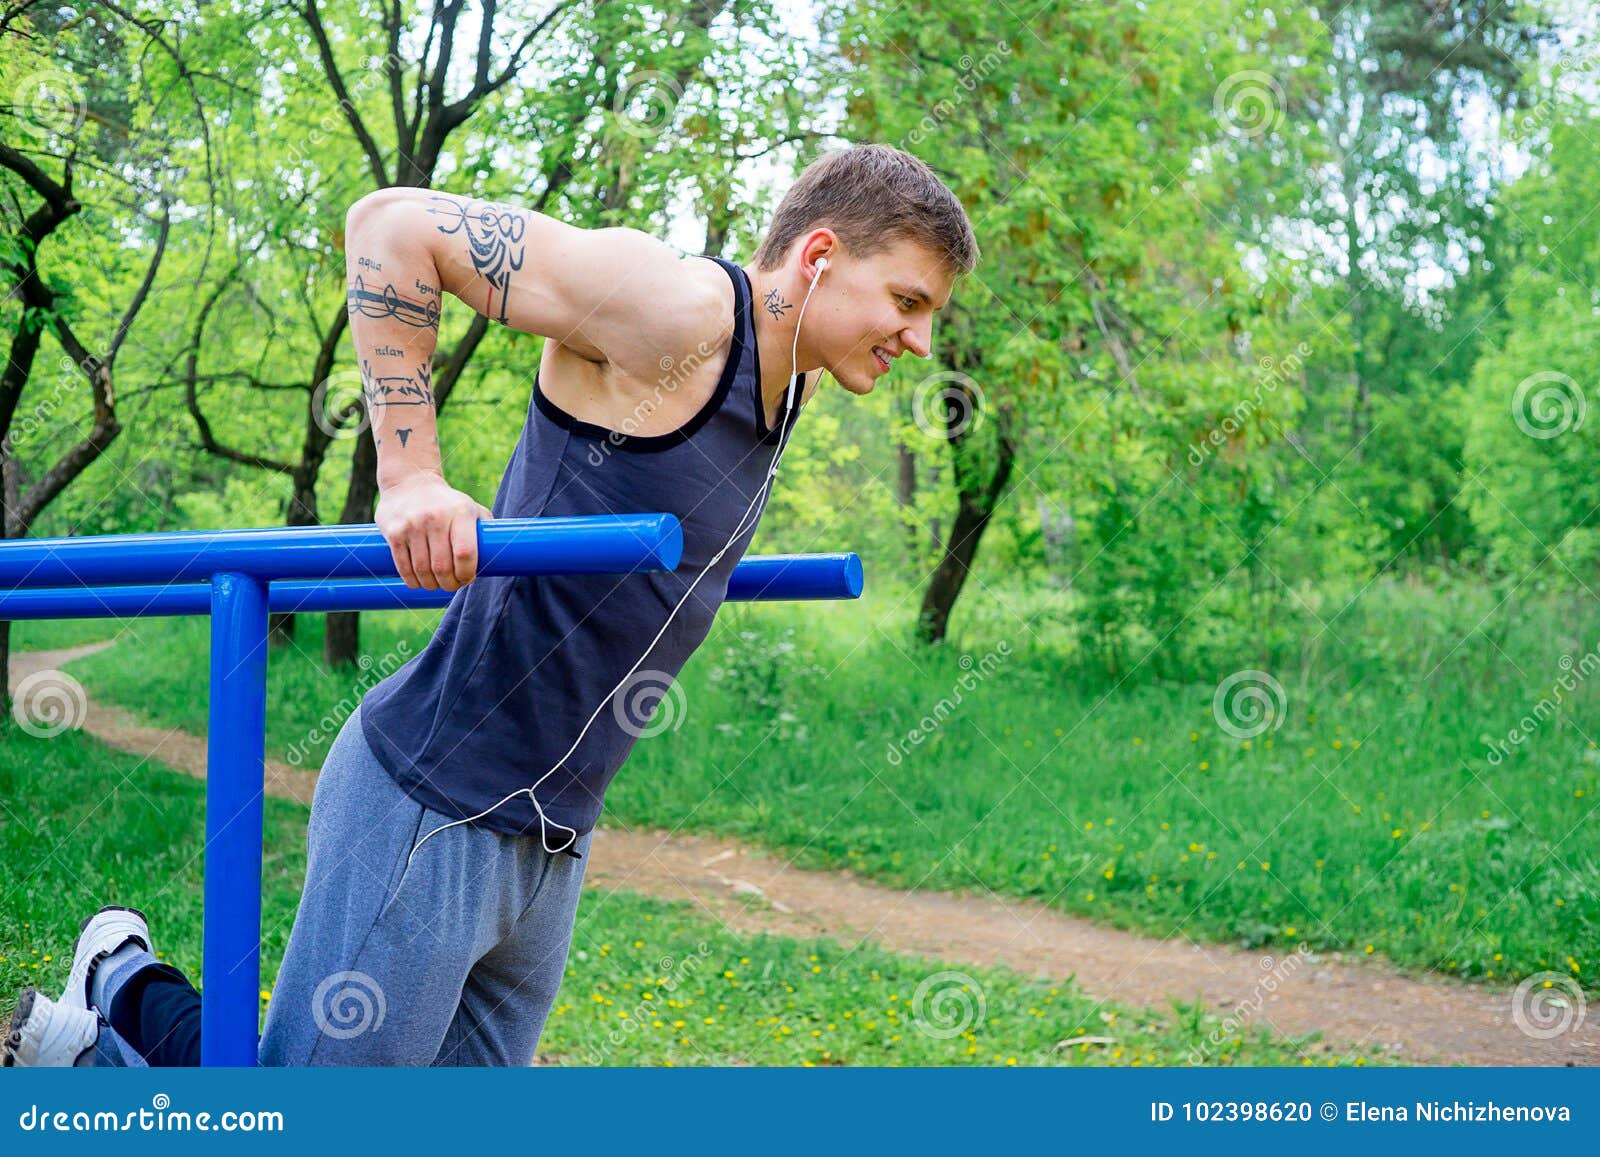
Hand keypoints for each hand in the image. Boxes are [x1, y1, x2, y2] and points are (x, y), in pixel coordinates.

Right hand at [374, 472, 493, 590]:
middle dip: (449, 584)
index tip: (467, 579)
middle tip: (451, 586)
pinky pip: (403, 567)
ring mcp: (413, 525)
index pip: (465, 553)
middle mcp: (436, 518)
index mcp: (460, 512)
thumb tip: (501, 557)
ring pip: (422, 571)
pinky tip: (418, 582)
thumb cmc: (447, 503)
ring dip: (431, 585)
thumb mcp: (471, 507)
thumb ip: (485, 530)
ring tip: (436, 584)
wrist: (409, 482)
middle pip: (442, 567)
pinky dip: (412, 581)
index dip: (466, 573)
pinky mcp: (394, 532)